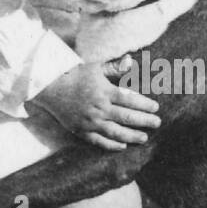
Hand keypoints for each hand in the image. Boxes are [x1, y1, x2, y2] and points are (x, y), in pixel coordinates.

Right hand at [33, 58, 159, 149]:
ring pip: (115, 132)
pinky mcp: (81, 131)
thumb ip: (115, 68)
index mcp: (104, 91)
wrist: (49, 88)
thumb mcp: (95, 68)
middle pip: (126, 117)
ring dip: (132, 136)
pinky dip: (111, 145)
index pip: (129, 99)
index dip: (145, 104)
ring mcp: (90, 121)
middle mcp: (98, 108)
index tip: (156, 107)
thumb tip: (132, 61)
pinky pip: (98, 141)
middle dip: (144, 121)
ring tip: (144, 138)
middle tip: (157, 123)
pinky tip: (123, 146)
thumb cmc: (75, 76)